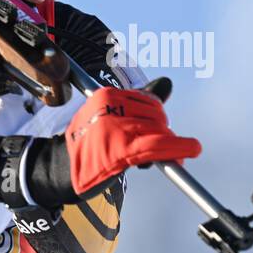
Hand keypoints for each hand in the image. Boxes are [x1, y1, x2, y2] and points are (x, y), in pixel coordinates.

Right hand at [63, 78, 200, 195]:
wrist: (62, 168)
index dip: (161, 118)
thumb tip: (167, 84)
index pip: (148, 101)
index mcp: (107, 96)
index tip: (167, 130)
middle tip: (167, 150)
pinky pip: (156, 145)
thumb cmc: (89, 143)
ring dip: (171, 145)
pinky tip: (191, 150)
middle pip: (156, 115)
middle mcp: (110, 106)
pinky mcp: (120, 148)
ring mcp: (115, 127)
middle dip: (165, 133)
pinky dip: (177, 148)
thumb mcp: (110, 117)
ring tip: (167, 158)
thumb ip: (139, 101)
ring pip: (159, 130)